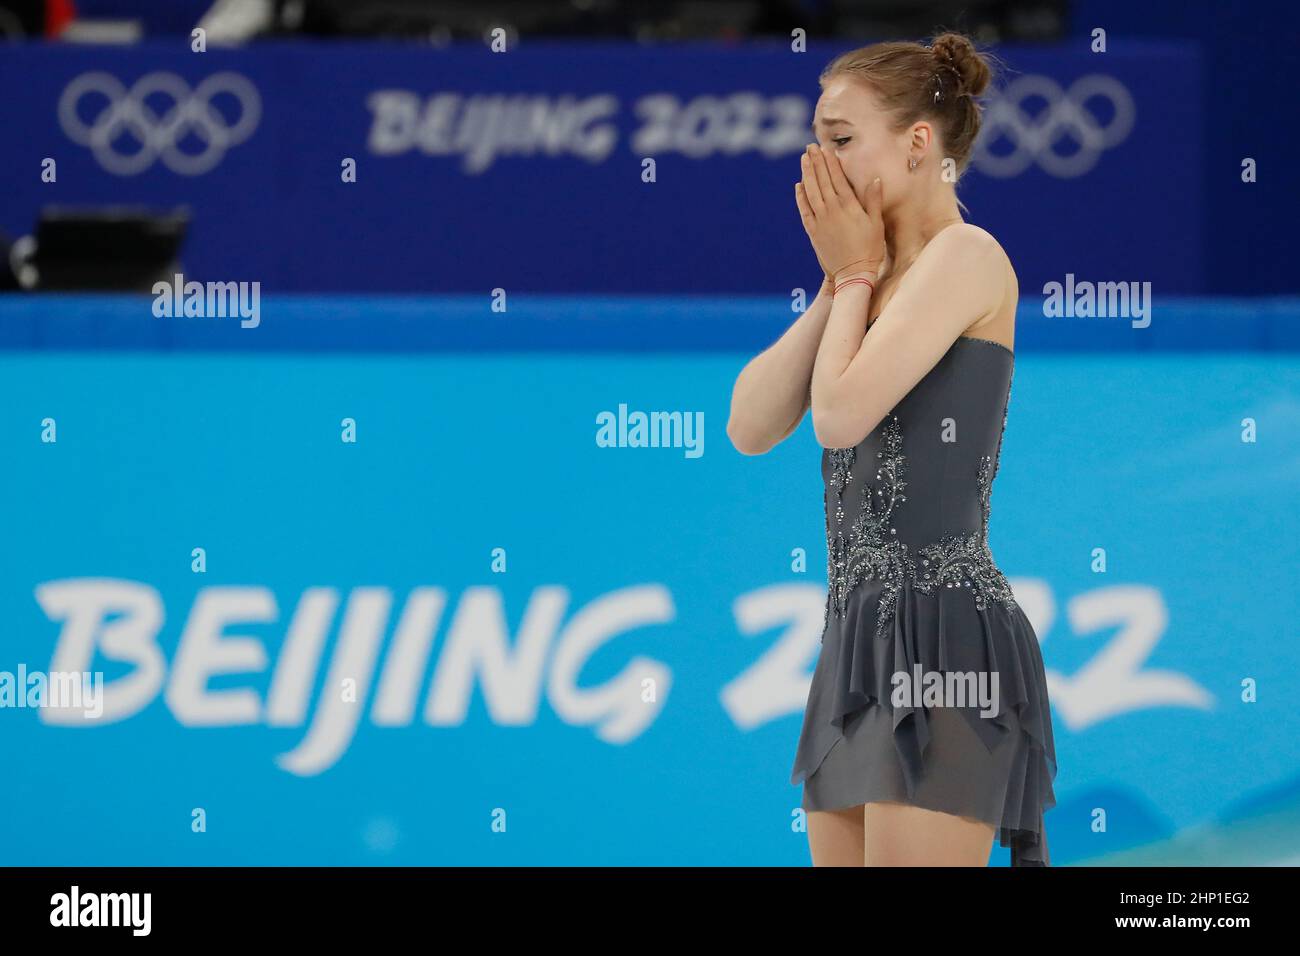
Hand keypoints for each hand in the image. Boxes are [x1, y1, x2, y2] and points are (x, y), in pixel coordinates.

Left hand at [795, 144, 884, 281]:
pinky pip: (804, 210)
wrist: (853, 274)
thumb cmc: (870, 249)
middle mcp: (832, 210)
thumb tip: (874, 179)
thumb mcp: (876, 223)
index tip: (825, 149)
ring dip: (806, 174)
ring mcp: (820, 221)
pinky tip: (798, 185)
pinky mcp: (813, 232)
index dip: (830, 162)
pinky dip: (801, 197)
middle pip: (822, 181)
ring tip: (804, 160)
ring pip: (811, 192)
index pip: (837, 178)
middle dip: (816, 162)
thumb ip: (873, 200)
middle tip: (810, 147)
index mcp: (849, 206)